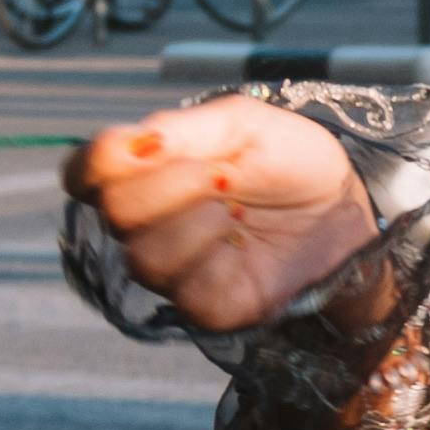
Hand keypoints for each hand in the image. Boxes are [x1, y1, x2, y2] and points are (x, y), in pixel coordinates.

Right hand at [66, 99, 375, 334]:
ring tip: (237, 209)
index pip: (84, 173)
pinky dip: (216, 257)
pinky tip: (243, 241)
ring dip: (196, 223)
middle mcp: (148, 224)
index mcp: (146, 173)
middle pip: (112, 212)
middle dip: (167, 185)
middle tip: (221, 174)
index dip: (99, 160)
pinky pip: (185, 290)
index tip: (145, 145)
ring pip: (144, 256)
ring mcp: (175, 269)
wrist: (346, 206)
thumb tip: (135, 143)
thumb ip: (184, 129)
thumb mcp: (241, 123)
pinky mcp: (207, 305)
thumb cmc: (289, 159)